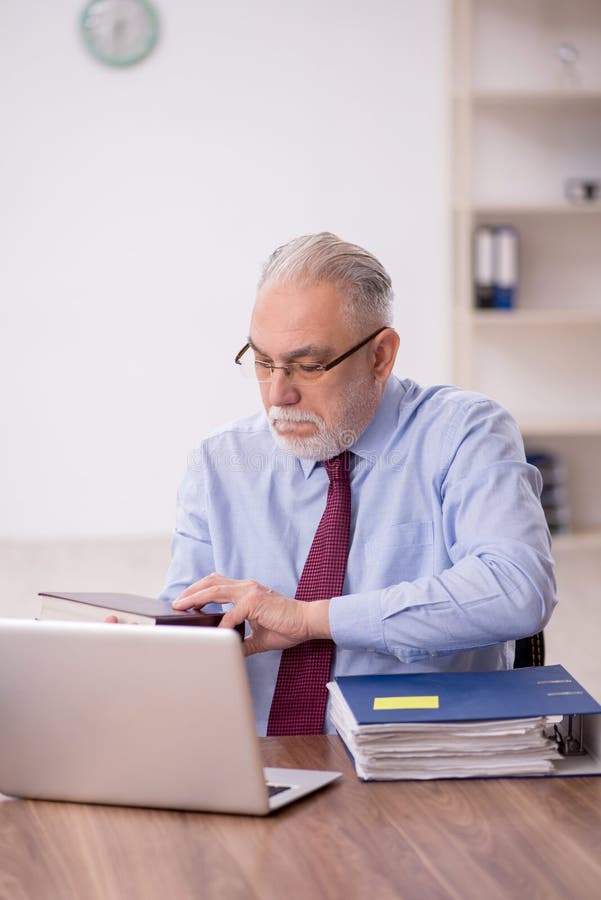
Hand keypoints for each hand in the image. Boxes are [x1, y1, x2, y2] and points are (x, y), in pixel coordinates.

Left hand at [172, 573, 330, 655]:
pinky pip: (231, 614)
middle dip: (191, 591)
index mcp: (246, 591)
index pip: (217, 585)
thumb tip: (228, 650)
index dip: (199, 591)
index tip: (185, 602)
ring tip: (182, 607)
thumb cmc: (287, 626)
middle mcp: (246, 587)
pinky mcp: (255, 602)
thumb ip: (242, 639)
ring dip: (196, 598)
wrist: (308, 621)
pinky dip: (221, 624)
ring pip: (215, 590)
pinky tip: (216, 632)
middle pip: (211, 582)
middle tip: (176, 603)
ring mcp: (250, 592)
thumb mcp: (259, 635)